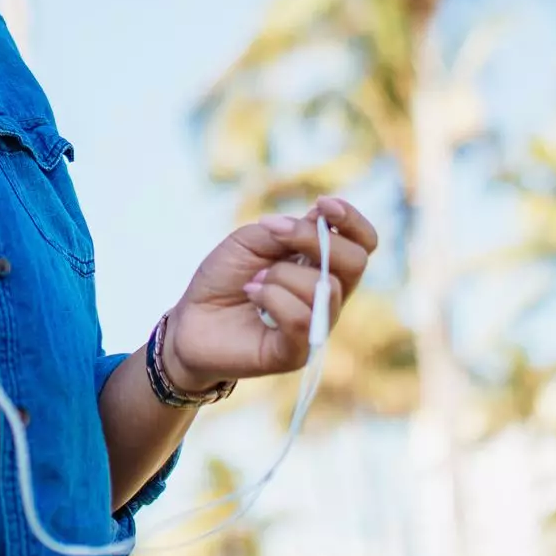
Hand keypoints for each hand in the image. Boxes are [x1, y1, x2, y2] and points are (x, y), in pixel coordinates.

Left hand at [159, 196, 379, 394]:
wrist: (191, 319)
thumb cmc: (224, 278)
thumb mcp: (250, 241)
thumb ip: (286, 230)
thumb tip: (319, 220)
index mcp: (322, 264)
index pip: (363, 243)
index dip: (352, 220)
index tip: (323, 203)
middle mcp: (327, 295)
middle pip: (355, 262)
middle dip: (313, 240)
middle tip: (274, 236)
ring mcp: (315, 325)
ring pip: (324, 289)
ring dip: (281, 274)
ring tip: (254, 279)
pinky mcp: (296, 352)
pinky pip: (301, 318)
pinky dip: (272, 297)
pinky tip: (253, 294)